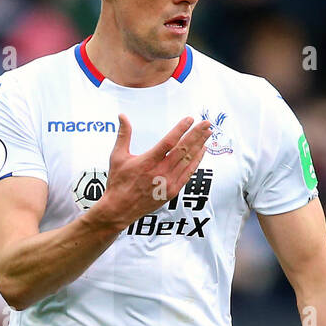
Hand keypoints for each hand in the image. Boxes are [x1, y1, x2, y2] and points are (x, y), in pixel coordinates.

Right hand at [90, 114, 211, 231]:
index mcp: (148, 162)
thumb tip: (122, 116)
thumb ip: (123, 135)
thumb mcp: (117, 156)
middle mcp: (160, 172)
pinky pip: (188, 174)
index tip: (190, 119)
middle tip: (206, 123)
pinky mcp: (172, 191)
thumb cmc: (118, 183)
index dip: (181, 129)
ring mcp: (168, 183)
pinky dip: (196, 161)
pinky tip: (202, 152)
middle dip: (196, 134)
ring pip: (188, 161)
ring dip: (200, 146)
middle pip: (183, 149)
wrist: (120, 209)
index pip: (169, 142)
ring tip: (208, 134)